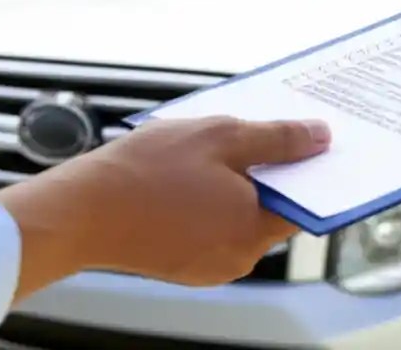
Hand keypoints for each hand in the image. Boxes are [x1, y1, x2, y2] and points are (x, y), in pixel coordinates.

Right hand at [0, 115, 330, 298]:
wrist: (79, 211)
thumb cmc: (145, 172)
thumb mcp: (220, 137)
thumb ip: (277, 139)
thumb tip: (321, 138)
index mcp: (253, 230)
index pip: (303, 202)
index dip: (306, 168)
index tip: (308, 141)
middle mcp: (238, 258)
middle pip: (269, 208)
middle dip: (263, 171)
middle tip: (245, 134)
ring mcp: (208, 266)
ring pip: (237, 216)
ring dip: (231, 184)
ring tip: (204, 152)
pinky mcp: (182, 264)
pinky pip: (209, 227)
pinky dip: (206, 202)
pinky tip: (185, 175)